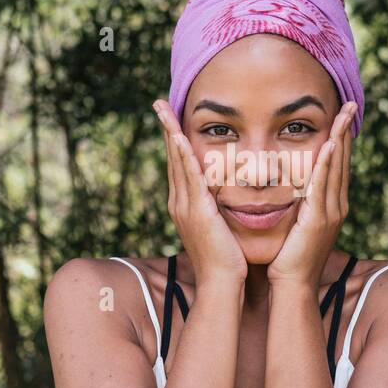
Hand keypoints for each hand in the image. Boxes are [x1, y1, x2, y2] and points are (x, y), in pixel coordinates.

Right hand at [154, 100, 247, 284]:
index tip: (172, 119)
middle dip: (166, 129)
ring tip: (164, 110)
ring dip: (171, 133)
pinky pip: (189, 178)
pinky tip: (181, 137)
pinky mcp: (197, 211)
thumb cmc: (226, 260)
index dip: (175, 140)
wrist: (222, 284)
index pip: (179, 165)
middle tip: (160, 104)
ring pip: (177, 162)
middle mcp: (179, 203)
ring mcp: (185, 207)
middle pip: (172, 158)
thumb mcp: (219, 229)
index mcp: (185, 206)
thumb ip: (218, 210)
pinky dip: (184, 156)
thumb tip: (224, 197)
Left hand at [267, 102, 355, 287]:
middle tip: (350, 104)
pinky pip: (323, 185)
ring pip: (336, 168)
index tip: (341, 115)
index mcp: (331, 206)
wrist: (292, 285)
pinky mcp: (319, 219)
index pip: (337, 164)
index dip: (340, 138)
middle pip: (342, 160)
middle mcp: (336, 206)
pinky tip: (330, 145)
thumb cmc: (289, 258)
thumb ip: (298, 205)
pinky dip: (328, 164)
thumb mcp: (296, 225)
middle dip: (346, 130)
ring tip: (343, 114)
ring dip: (340, 139)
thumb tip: (291, 188)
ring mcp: (330, 212)